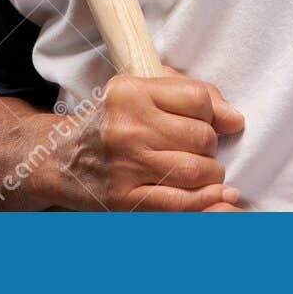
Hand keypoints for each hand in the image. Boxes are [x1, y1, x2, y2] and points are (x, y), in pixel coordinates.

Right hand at [42, 68, 244, 210]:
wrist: (57, 159)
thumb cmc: (108, 123)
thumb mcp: (137, 93)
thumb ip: (186, 94)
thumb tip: (235, 118)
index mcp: (130, 92)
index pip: (197, 98)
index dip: (213, 113)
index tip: (210, 123)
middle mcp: (127, 126)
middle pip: (201, 136)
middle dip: (211, 147)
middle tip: (200, 151)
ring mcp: (125, 164)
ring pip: (196, 169)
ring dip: (211, 174)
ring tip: (202, 172)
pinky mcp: (124, 199)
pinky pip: (179, 202)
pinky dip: (205, 200)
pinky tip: (217, 194)